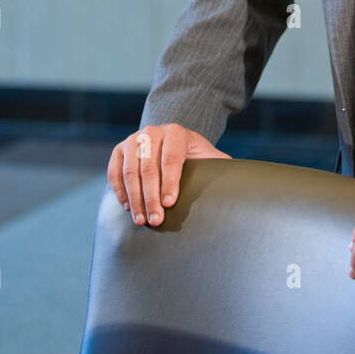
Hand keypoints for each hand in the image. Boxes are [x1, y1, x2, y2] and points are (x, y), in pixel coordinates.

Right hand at [107, 123, 230, 226]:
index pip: (171, 158)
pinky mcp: (119, 150)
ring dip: (134, 198)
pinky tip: (128, 208)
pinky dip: (119, 191)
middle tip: (156, 220)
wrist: (170, 140)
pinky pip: (114, 172)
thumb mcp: (208, 157)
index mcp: (176, 132)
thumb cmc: (194, 156)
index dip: (170, 182)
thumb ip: (220, 167)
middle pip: (148, 167)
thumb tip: (240, 183)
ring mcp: (133, 139)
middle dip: (151, 197)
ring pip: (129, 171)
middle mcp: (152, 132)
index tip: (170, 204)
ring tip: (141, 220)